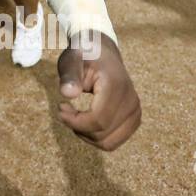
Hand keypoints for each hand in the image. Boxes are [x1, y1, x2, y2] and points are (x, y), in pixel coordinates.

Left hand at [56, 32, 140, 150]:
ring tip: (76, 116)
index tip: (60, 107)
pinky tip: (86, 120)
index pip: (98, 120)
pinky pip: (114, 141)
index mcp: (116, 86)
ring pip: (108, 143)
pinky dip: (96, 137)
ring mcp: (135, 111)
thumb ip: (69, 75)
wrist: (103, 52)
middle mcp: (131, 101)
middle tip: (65, 109)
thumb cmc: (84, 55)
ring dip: (86, 135)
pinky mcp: (134, 119)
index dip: (75, 121)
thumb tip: (67, 93)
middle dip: (78, 127)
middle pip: (102, 134)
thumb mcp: (72, 59)